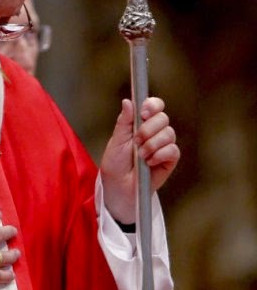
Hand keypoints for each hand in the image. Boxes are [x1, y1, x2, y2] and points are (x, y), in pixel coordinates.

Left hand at [100, 97, 179, 223]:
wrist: (120, 187)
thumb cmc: (116, 163)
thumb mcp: (117, 140)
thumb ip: (124, 121)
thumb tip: (128, 102)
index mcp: (141, 122)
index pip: (154, 105)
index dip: (152, 105)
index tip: (143, 113)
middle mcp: (154, 131)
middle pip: (163, 118)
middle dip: (148, 129)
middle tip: (136, 141)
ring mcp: (163, 145)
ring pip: (169, 133)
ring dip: (153, 144)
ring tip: (141, 155)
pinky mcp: (170, 160)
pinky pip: (173, 150)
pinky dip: (160, 155)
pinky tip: (150, 162)